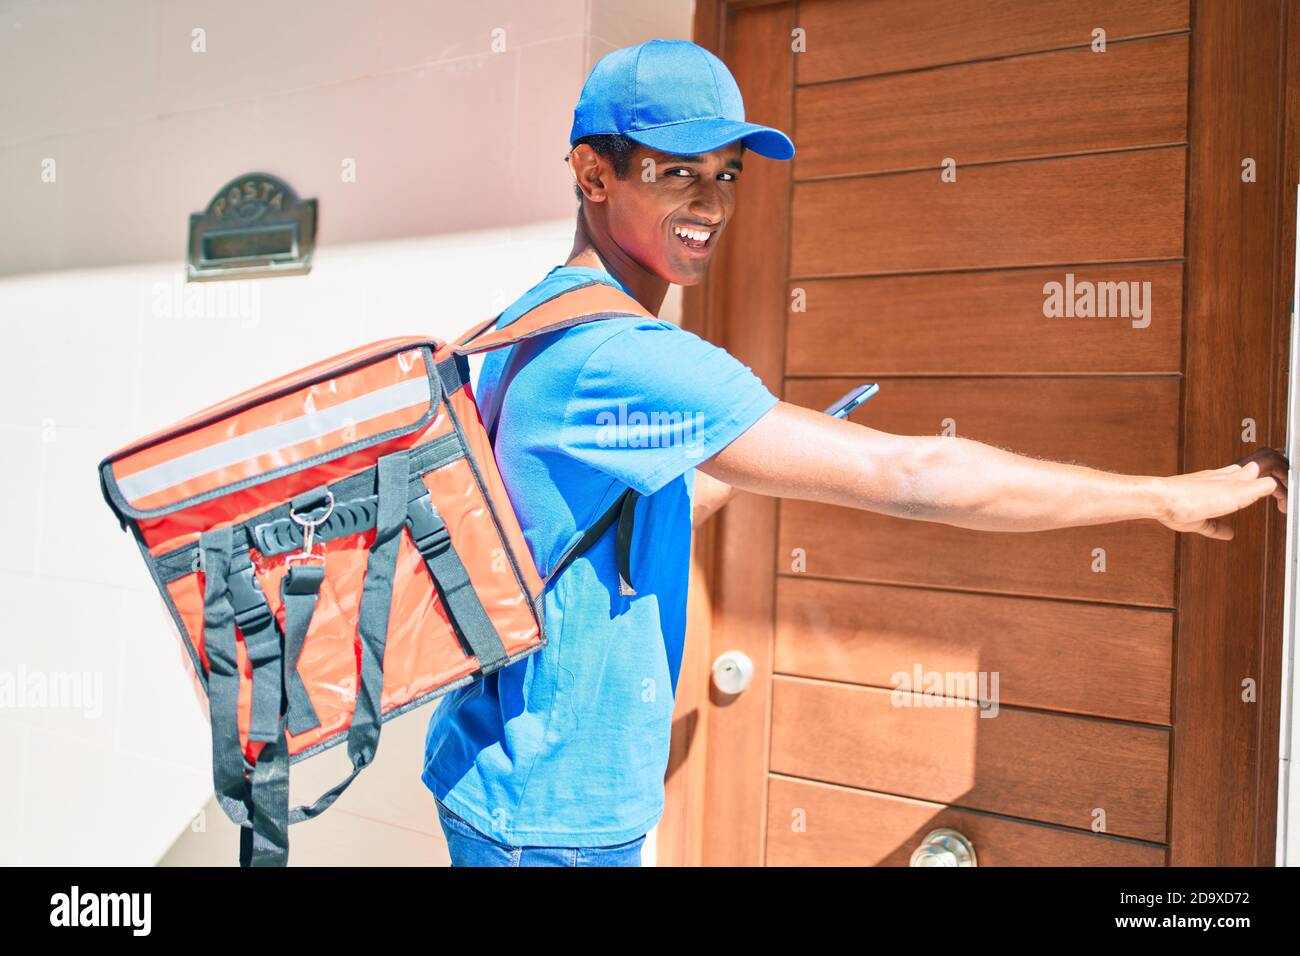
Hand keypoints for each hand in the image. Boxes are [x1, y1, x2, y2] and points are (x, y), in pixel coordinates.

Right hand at [1157, 448, 1289, 538]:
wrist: (1161, 498)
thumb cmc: (1171, 508)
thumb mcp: (1199, 522)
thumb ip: (1215, 527)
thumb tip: (1227, 534)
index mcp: (1218, 479)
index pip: (1250, 470)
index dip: (1265, 479)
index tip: (1275, 495)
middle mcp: (1229, 475)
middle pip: (1264, 460)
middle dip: (1281, 472)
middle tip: (1287, 495)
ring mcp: (1235, 479)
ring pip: (1272, 463)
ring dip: (1285, 478)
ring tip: (1288, 499)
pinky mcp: (1239, 488)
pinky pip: (1270, 481)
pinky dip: (1282, 490)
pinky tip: (1285, 503)